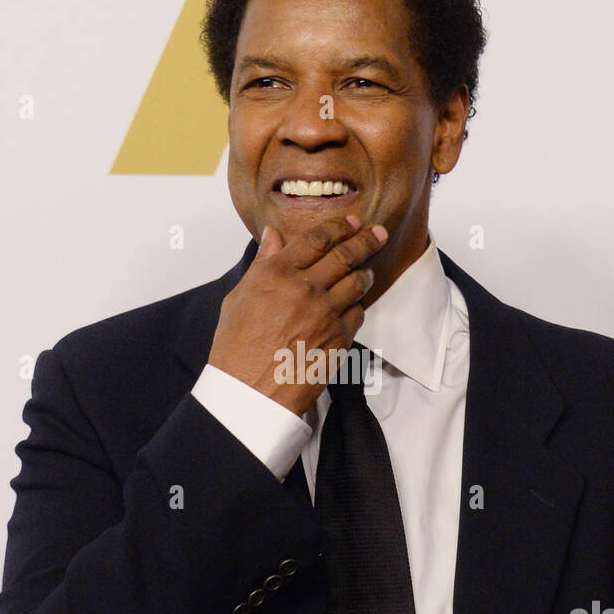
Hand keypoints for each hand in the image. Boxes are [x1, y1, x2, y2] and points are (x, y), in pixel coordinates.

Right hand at [207, 214, 387, 415]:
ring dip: (365, 272)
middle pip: (345, 255)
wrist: (249, 392)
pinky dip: (357, 305)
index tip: (351, 221)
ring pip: (358, 281)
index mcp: (276, 273)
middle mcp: (304, 288)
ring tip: (366, 270)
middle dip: (366, 240)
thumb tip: (272, 236)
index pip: (316, 238)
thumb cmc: (235, 348)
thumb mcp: (238, 298)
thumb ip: (262, 264)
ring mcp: (325, 313)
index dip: (339, 226)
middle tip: (378, 233)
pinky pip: (357, 313)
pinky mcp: (339, 338)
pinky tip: (353, 305)